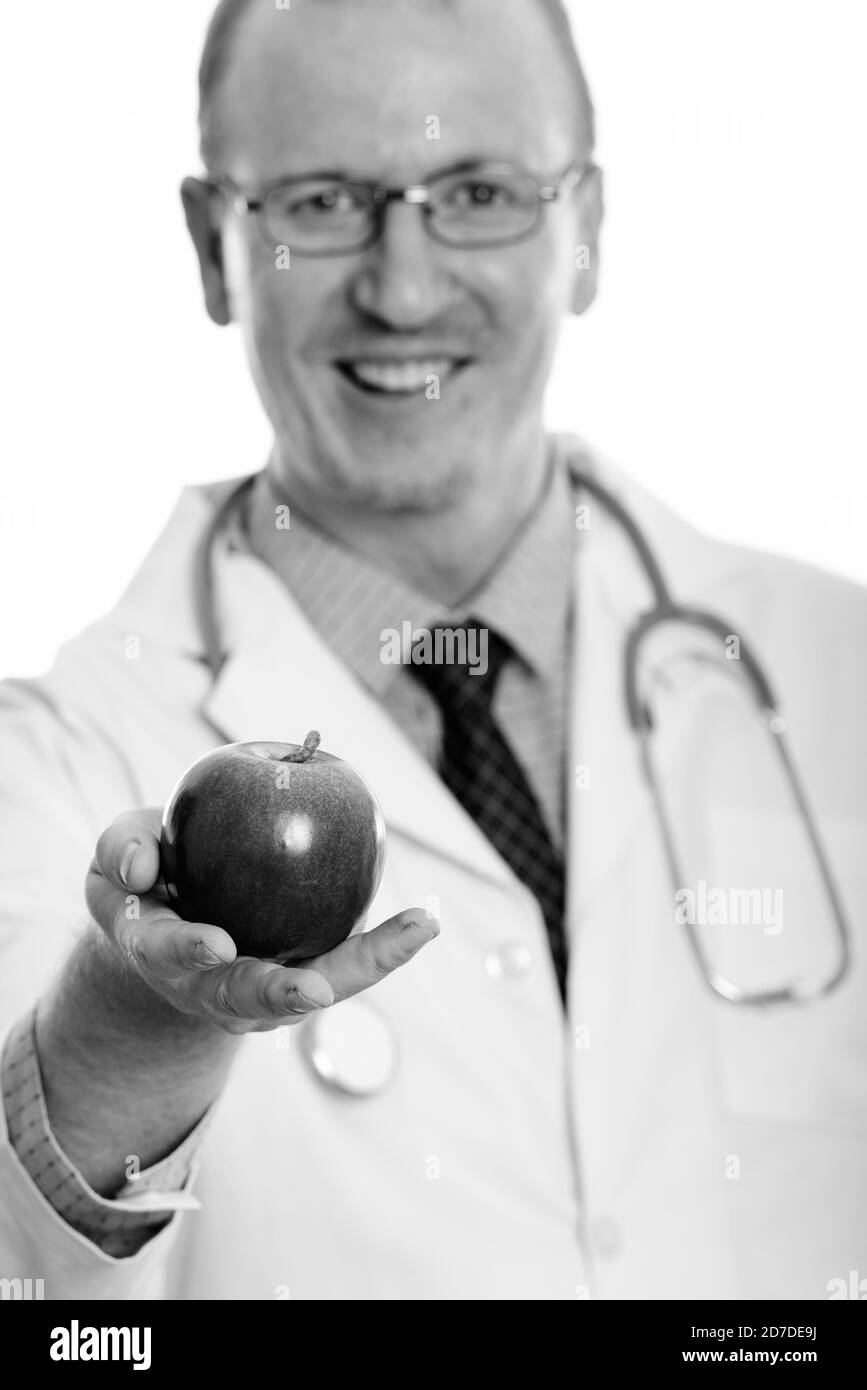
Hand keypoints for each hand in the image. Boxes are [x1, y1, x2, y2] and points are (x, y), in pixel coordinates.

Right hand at [86, 808, 438, 1034]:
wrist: (171, 922)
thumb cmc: (143, 882)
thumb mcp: (115, 860)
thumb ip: (120, 851)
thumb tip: (140, 866)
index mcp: (163, 954)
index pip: (169, 955)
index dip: (189, 950)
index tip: (214, 943)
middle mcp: (215, 987)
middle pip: (249, 998)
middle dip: (281, 996)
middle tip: (314, 994)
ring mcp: (265, 992)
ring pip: (316, 989)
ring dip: (365, 968)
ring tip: (413, 935)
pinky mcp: (306, 977)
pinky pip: (349, 965)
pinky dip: (386, 950)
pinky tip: (426, 922)